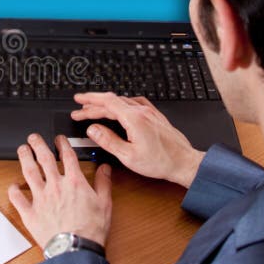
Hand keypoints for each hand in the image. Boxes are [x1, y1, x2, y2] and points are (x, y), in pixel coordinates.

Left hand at [8, 133, 112, 248]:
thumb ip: (103, 183)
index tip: (59, 139)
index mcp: (74, 182)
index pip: (67, 156)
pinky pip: (18, 198)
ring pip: (29, 172)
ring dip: (25, 158)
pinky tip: (13, 185)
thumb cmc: (91, 230)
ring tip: (22, 150)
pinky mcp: (30, 213)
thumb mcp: (105, 204)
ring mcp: (41, 198)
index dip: (62, 143)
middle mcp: (55, 186)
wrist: (76, 249)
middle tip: (33, 137)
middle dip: (38, 144)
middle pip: (44, 159)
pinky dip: (14, 190)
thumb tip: (104, 168)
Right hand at [72, 92, 204, 187]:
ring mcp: (150, 113)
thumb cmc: (161, 162)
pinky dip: (123, 103)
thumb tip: (93, 130)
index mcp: (133, 119)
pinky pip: (135, 103)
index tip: (78, 101)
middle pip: (112, 101)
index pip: (106, 103)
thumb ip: (108, 141)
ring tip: (96, 109)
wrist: (185, 163)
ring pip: (123, 101)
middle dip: (93, 103)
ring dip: (107, 104)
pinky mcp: (155, 116)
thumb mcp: (128, 156)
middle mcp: (142, 112)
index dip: (89, 101)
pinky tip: (122, 106)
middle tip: (80, 107)